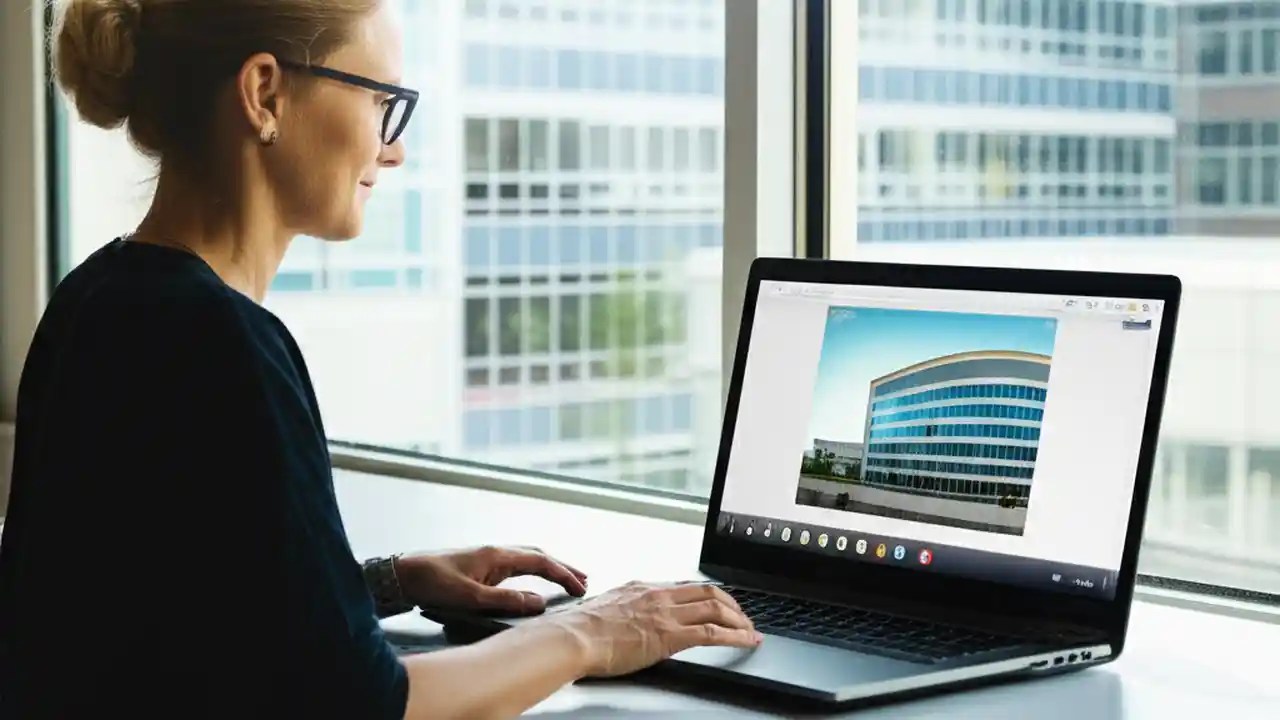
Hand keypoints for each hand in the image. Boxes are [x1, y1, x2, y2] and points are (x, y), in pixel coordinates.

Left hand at [393, 545, 587, 615]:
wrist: (402, 574)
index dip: (563, 574)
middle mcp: (495, 552)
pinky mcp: (480, 566)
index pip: (540, 562)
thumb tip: (540, 603)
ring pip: (528, 558)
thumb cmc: (432, 583)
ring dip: (550, 567)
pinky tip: (533, 580)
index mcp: (497, 555)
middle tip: (584, 581)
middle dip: (563, 568)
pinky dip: (534, 570)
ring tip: (566, 579)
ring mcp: (488, 558)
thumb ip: (506, 600)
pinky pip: (516, 565)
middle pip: (538, 555)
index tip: (581, 587)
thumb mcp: (470, 597)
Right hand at [542, 581, 761, 677]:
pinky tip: (746, 641)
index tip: (716, 603)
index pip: (684, 587)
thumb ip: (624, 609)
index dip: (706, 595)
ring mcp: (666, 613)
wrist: (574, 637)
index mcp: (643, 588)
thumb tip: (626, 619)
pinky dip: (736, 636)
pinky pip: (713, 632)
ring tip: (749, 630)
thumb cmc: (581, 629)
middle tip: (742, 616)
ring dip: (739, 619)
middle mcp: (658, 595)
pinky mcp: (670, 635)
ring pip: (716, 607)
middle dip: (730, 603)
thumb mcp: (606, 608)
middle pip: (707, 590)